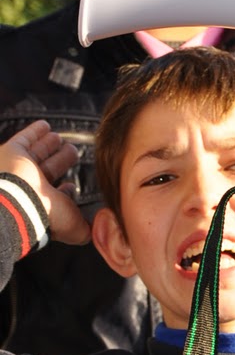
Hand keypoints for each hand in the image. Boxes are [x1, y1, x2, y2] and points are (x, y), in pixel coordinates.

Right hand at [0, 124, 89, 247]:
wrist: (19, 204)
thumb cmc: (46, 217)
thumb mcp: (74, 228)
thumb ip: (87, 229)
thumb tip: (100, 229)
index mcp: (45, 205)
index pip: (56, 195)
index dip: (65, 191)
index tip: (72, 187)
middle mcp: (32, 188)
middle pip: (49, 170)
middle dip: (60, 161)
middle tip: (72, 151)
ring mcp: (21, 169)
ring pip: (38, 154)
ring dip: (49, 145)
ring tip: (60, 138)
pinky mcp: (13, 152)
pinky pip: (24, 139)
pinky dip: (34, 131)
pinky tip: (44, 125)